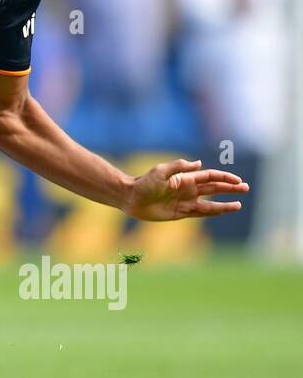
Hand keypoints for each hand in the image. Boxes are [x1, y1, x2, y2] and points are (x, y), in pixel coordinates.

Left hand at [124, 160, 248, 221]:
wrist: (131, 198)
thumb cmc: (144, 183)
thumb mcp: (160, 171)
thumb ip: (179, 167)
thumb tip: (199, 163)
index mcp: (185, 178)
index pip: (210, 177)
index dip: (224, 177)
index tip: (238, 180)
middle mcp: (188, 190)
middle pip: (214, 188)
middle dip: (230, 188)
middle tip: (246, 188)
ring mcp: (186, 202)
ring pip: (211, 203)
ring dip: (225, 203)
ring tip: (239, 204)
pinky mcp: (181, 213)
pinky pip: (200, 213)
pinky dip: (213, 212)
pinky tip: (223, 211)